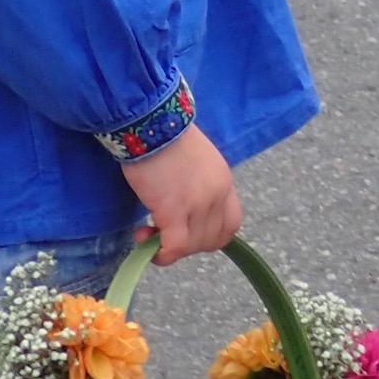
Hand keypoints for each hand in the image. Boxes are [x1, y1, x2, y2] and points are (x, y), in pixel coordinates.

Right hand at [123, 125, 241, 264]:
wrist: (153, 125)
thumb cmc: (167, 139)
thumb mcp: (197, 164)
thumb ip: (199, 187)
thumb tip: (182, 210)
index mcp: (224, 182)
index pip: (231, 224)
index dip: (210, 236)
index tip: (188, 234)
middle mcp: (218, 195)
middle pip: (212, 239)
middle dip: (187, 244)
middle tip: (162, 235)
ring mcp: (199, 204)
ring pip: (192, 245)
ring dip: (170, 248)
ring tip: (146, 234)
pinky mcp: (174, 210)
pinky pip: (174, 246)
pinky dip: (162, 254)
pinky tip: (147, 247)